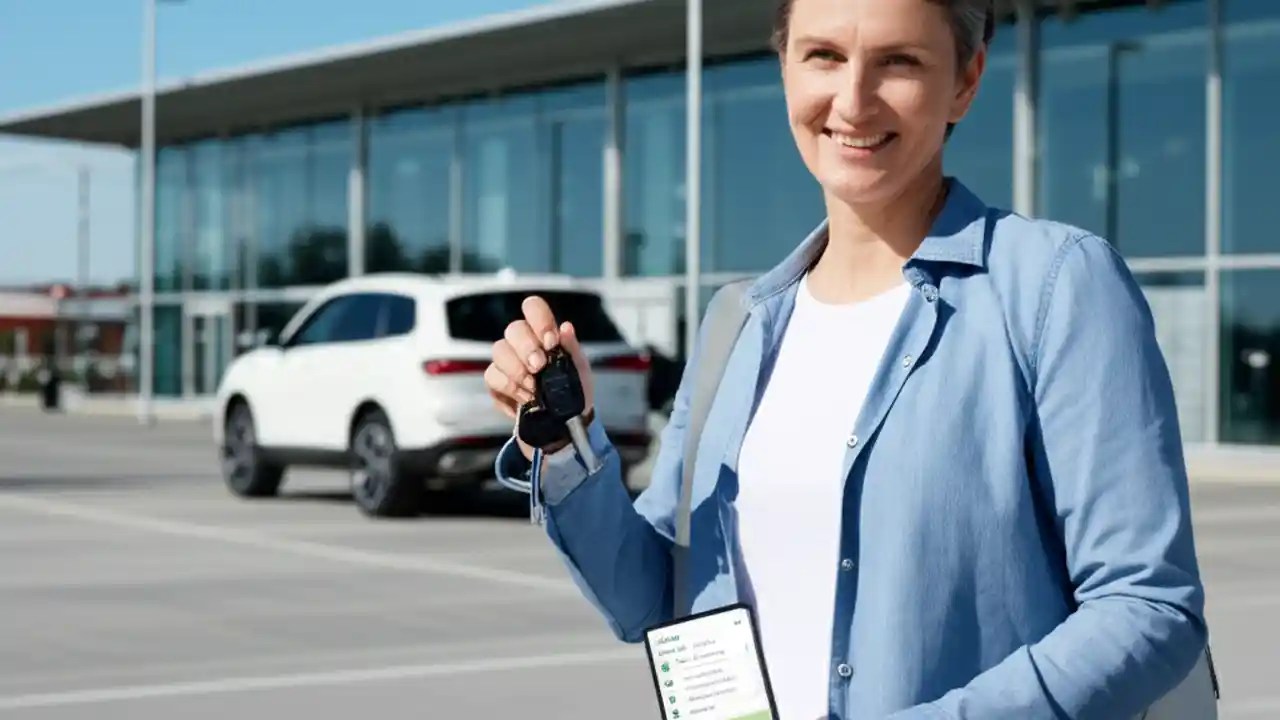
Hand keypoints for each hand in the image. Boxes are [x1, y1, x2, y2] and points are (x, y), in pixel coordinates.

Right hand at [485, 296, 595, 460]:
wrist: (564, 427)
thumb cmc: (574, 394)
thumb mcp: (580, 373)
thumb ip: (573, 350)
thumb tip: (566, 327)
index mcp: (545, 335)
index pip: (533, 308)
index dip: (538, 320)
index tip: (550, 341)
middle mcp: (523, 344)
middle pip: (513, 329)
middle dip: (526, 347)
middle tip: (539, 367)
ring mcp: (507, 362)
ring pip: (499, 350)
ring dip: (517, 369)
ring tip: (533, 387)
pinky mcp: (496, 384)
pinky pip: (492, 376)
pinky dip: (509, 387)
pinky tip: (525, 397)